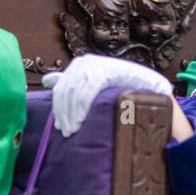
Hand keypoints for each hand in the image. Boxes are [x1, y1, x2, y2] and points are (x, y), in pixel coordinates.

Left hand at [42, 55, 171, 136]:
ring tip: (74, 130)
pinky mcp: (105, 70)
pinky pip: (87, 91)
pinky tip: (82, 119)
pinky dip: (82, 107)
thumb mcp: (92, 85)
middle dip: (64, 114)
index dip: (58, 109)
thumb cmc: (119, 88)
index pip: (60, 89)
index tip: (59, 127)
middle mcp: (83, 62)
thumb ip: (71, 82)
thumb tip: (46, 81)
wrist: (149, 86)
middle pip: (65, 92)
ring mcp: (94, 64)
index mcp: (78, 65)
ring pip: (74, 93)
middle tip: (67, 132)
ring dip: (72, 114)